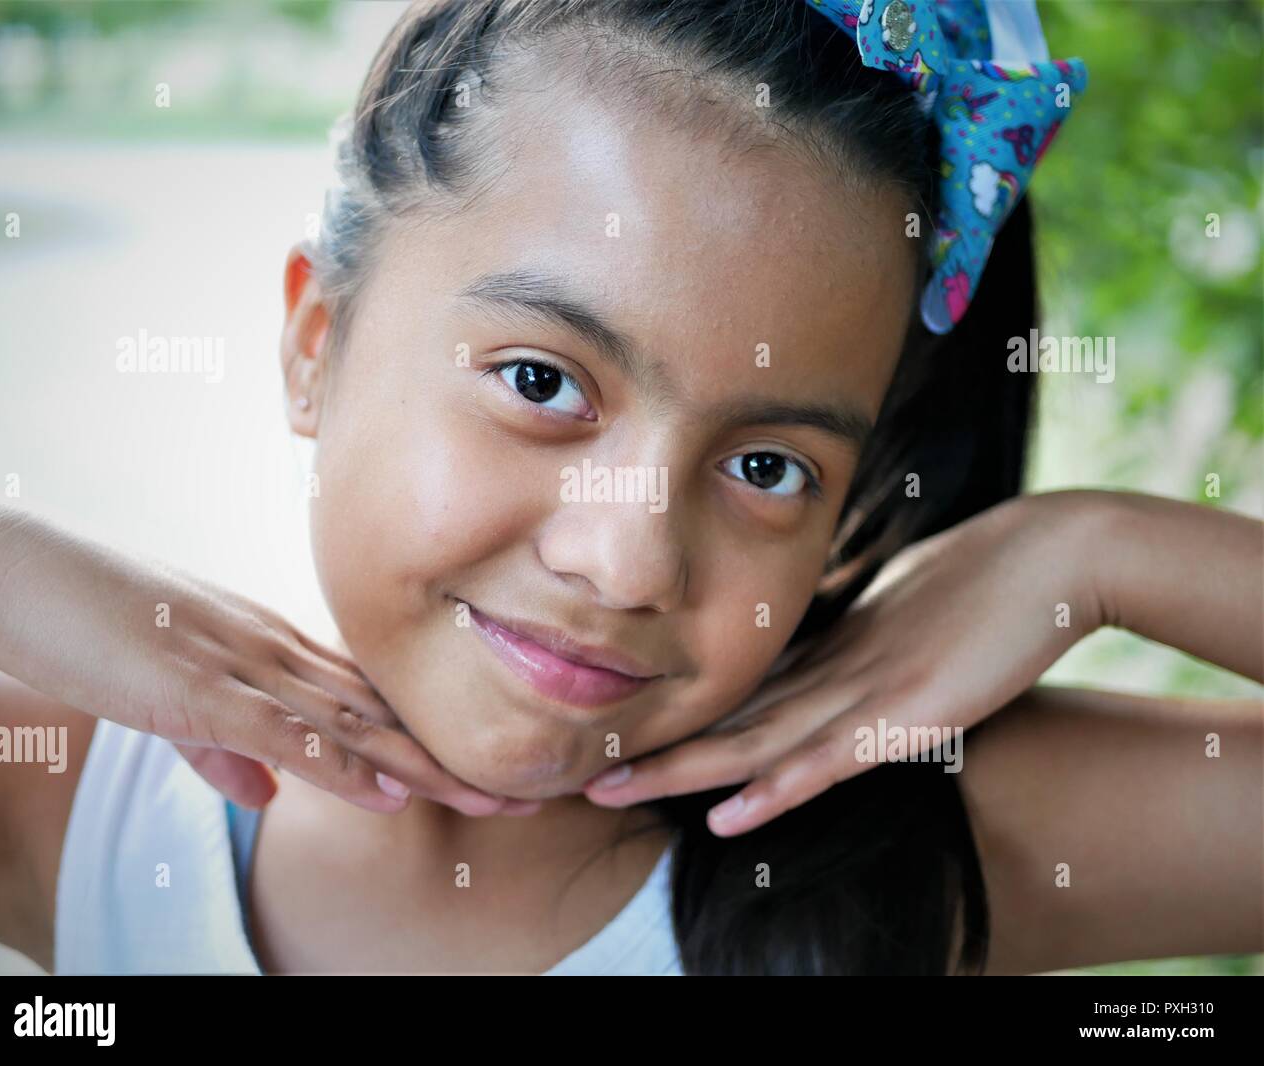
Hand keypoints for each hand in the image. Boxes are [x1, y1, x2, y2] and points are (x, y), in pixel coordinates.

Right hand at [0, 504, 537, 816]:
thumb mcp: (168, 690)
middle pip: (380, 709)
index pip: (364, 694)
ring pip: (352, 723)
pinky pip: (282, 732)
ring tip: (492, 800)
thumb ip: (221, 744)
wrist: (20, 568)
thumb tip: (268, 792)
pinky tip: (387, 792)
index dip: (425, 732)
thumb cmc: (91, 620)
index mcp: (268, 645)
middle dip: (451, 752)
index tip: (478, 760)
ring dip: (423, 766)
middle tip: (525, 783)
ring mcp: (239, 665)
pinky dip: (339, 764)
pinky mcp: (196, 687)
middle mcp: (272, 649)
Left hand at [581, 491, 1106, 834]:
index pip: (737, 689)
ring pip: (755, 741)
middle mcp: (830, 670)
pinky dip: (776, 792)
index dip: (676, 714)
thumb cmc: (984, 576)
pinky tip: (727, 816)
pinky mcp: (907, 717)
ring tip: (613, 789)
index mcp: (828, 645)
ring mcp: (864, 693)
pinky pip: (827, 764)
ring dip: (681, 770)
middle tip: (579, 764)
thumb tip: (823, 654)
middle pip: (725, 715)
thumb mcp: (903, 613)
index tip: (619, 728)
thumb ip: (858, 641)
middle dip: (652, 745)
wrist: (1053, 555)